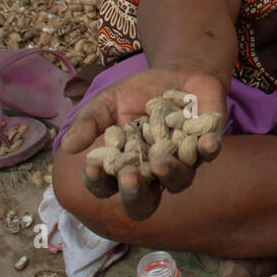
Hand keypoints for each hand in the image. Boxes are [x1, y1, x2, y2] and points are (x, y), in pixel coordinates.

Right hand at [60, 66, 227, 220]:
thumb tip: (67, 146)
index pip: (106, 187)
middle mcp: (153, 174)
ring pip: (179, 182)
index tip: (93, 164)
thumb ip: (89, 123)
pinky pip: (209, 154)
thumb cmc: (137, 94)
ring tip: (159, 160)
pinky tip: (205, 142)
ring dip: (169, 174)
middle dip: (134, 193)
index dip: (98, 181)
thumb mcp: (108, 103)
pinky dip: (207, 149)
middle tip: (128, 176)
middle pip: (143, 203)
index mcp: (124, 167)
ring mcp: (183, 162)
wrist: (177, 73)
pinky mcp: (207, 144)